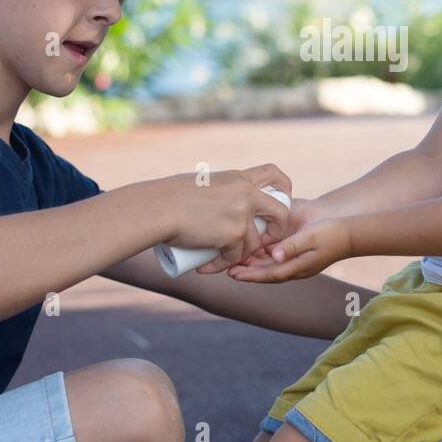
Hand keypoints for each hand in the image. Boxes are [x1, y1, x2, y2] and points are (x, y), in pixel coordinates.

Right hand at [163, 164, 291, 273]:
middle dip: (276, 232)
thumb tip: (223, 206)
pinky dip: (220, 266)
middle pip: (281, 213)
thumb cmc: (169, 196)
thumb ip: (219, 192)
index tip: (276, 203)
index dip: (284, 189)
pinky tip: (205, 268)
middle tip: (259, 242)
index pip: (274, 174)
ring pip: (253, 243)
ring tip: (215, 259)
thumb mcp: (202, 184)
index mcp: (239, 177)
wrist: (158, 208)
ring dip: (237, 256)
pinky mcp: (233, 235)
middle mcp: (247, 193)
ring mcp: (242, 214)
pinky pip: (234, 257)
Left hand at [233, 196, 327, 268]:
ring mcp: (293, 256)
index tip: (233, 274)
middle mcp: (292, 264)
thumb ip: (292, 246)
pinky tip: (248, 245)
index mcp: (296, 267)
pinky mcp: (293, 247)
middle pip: (264, 271)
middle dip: (245, 270)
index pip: (269, 274)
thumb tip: (274, 256)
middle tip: (225, 267)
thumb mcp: (310, 238)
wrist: (346, 227)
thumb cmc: (330, 233)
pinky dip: (259, 251)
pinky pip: (273, 252)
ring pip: (267, 262)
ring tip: (231, 257)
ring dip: (250, 261)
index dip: (250, 275)